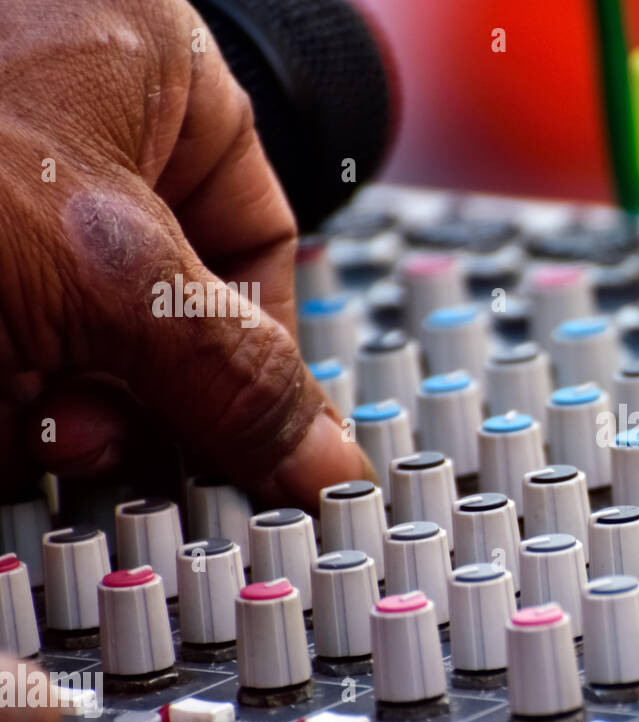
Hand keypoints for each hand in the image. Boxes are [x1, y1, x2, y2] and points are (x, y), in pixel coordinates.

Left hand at [0, 0, 373, 509]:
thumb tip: (326, 459)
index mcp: (150, 65)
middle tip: (105, 428)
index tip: (250, 438)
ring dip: (63, 413)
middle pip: (169, 308)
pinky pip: (12, 357)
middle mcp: (76, 126)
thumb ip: (234, 372)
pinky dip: (0, 410)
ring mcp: (4, 197)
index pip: (261, 236)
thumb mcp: (105, 267)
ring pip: (81, 344)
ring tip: (14, 410)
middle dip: (143, 393)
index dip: (259, 350)